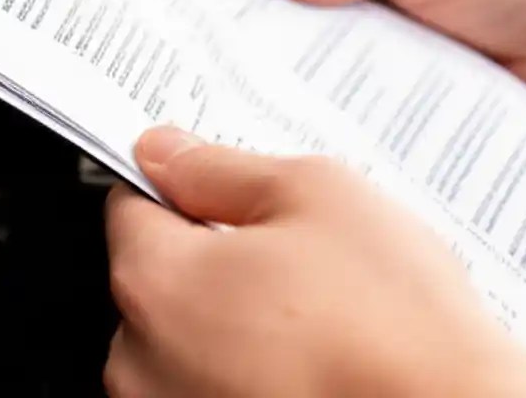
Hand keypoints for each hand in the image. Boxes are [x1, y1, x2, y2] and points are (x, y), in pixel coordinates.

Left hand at [103, 126, 525, 397]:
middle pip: (155, 278)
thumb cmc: (396, 331)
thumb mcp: (316, 195)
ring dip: (229, 325)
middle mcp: (140, 361)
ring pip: (183, 341)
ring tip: (315, 323)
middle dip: (210, 260)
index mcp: (153, 282)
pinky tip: (311, 368)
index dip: (180, 186)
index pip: (129, 203)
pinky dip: (246, 375)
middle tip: (292, 259)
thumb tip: (164, 152)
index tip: (217, 187)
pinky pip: (209, 388)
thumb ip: (220, 169)